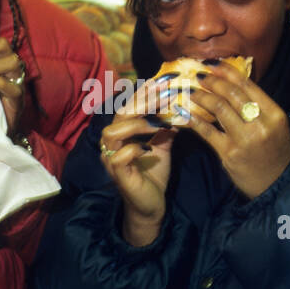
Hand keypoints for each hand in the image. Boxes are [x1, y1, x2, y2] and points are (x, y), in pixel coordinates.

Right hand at [99, 76, 177, 246]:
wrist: (151, 207)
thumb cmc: (153, 175)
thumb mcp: (162, 146)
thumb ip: (165, 127)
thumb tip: (178, 106)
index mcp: (121, 135)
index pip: (128, 108)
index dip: (142, 94)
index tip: (160, 82)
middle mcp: (112, 145)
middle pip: (119, 115)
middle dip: (142, 103)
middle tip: (163, 94)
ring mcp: (112, 160)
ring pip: (113, 133)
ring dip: (136, 124)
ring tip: (157, 122)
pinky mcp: (119, 176)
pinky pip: (119, 157)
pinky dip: (134, 149)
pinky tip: (149, 148)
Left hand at [180, 63, 289, 200]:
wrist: (276, 184)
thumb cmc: (274, 151)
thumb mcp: (274, 125)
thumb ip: (257, 106)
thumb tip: (231, 83)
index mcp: (274, 114)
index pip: (248, 86)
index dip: (228, 72)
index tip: (214, 64)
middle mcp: (261, 124)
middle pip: (232, 94)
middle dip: (212, 81)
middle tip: (200, 76)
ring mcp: (244, 139)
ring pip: (218, 108)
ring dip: (201, 96)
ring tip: (191, 91)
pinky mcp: (229, 153)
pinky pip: (207, 131)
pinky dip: (193, 119)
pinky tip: (185, 112)